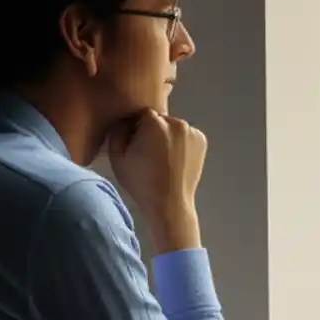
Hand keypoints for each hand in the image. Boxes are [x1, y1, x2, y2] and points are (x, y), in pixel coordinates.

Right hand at [107, 109, 206, 249]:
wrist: (170, 204)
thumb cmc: (140, 182)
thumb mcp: (117, 156)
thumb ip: (118, 130)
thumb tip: (126, 120)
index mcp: (155, 123)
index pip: (141, 115)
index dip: (136, 131)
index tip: (137, 148)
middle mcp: (177, 122)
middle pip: (159, 120)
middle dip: (153, 131)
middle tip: (149, 155)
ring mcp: (192, 131)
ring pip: (173, 127)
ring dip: (168, 136)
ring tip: (163, 159)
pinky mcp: (202, 141)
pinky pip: (186, 135)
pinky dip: (181, 143)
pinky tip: (175, 161)